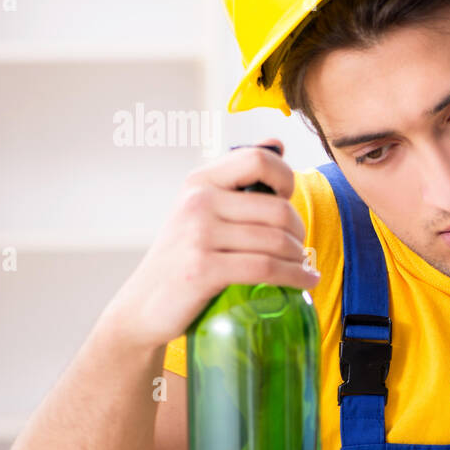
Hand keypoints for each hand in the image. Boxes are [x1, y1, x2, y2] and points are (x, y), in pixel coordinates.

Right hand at [105, 139, 319, 351]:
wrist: (143, 306)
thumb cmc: (183, 257)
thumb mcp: (201, 210)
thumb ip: (236, 180)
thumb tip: (277, 143)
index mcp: (200, 182)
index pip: (259, 159)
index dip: (285, 178)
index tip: (287, 201)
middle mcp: (198, 203)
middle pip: (278, 210)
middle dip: (299, 232)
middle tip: (298, 248)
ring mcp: (198, 236)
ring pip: (277, 241)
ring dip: (300, 258)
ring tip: (301, 267)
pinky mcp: (203, 269)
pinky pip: (267, 269)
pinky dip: (295, 277)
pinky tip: (306, 282)